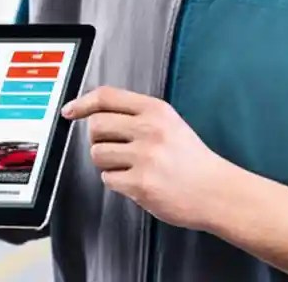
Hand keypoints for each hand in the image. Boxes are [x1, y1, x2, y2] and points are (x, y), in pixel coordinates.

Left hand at [63, 86, 227, 230]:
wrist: (216, 191)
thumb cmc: (192, 160)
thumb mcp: (170, 123)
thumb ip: (137, 115)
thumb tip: (95, 114)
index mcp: (156, 110)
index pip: (107, 96)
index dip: (82, 102)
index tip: (70, 110)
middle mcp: (150, 130)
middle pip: (96, 125)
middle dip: (98, 138)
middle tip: (115, 147)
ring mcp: (145, 157)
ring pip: (97, 154)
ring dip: (107, 163)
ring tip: (131, 167)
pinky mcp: (141, 183)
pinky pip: (108, 179)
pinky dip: (118, 182)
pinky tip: (137, 181)